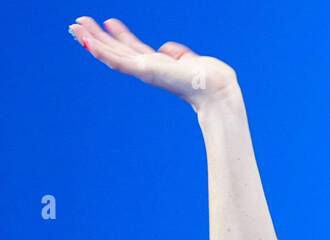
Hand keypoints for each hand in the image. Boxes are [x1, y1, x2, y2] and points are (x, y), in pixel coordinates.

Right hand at [68, 16, 238, 111]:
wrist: (218, 90)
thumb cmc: (212, 79)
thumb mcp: (193, 60)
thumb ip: (179, 54)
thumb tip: (168, 49)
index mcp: (160, 66)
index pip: (134, 49)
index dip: (120, 36)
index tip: (108, 22)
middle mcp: (149, 69)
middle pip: (116, 50)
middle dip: (97, 38)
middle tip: (77, 24)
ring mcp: (145, 71)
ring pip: (111, 55)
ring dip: (92, 41)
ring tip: (74, 27)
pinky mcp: (144, 72)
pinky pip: (118, 61)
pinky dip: (101, 52)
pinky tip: (87, 42)